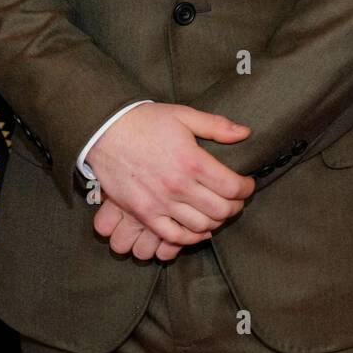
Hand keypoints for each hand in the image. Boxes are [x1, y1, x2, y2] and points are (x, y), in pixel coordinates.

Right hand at [86, 103, 255, 255]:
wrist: (106, 131)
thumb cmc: (146, 121)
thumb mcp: (184, 115)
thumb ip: (217, 126)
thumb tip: (246, 133)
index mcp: (193, 161)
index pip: (232, 187)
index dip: (246, 188)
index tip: (247, 185)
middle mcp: (179, 186)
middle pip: (221, 210)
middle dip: (235, 207)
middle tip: (236, 200)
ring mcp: (161, 203)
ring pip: (201, 226)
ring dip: (216, 222)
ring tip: (218, 212)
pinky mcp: (144, 213)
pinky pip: (173, 236)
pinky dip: (191, 238)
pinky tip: (198, 230)